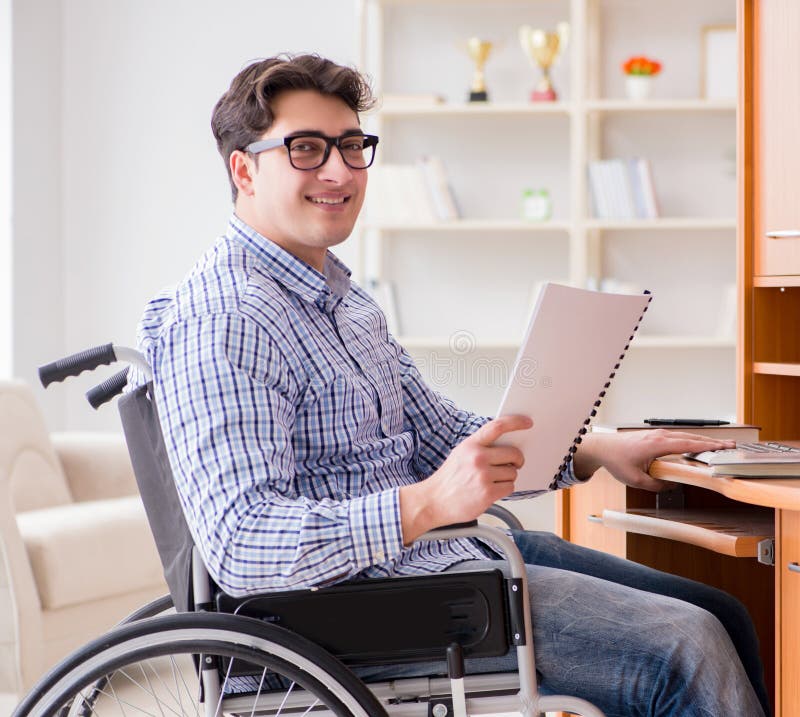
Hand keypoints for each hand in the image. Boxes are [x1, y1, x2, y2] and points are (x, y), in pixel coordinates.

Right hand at [399, 415, 531, 543]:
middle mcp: (477, 458)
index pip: (497, 427)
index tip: (528, 422)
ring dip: (508, 477)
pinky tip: (492, 490)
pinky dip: (505, 489)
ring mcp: (483, 476)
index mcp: (471, 445)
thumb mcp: (460, 454)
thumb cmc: (449, 479)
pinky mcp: (487, 493)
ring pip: (513, 472)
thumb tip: (506, 444)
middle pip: (513, 453)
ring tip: (493, 481)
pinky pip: (510, 487)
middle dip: (517, 460)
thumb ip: (480, 447)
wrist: (434, 501)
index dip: (516, 422)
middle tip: (514, 464)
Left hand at [572, 429, 735, 491]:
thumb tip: (672, 487)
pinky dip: (690, 441)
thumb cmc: (616, 460)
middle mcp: (659, 436)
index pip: (689, 444)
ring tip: (719, 447)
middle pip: (691, 438)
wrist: (602, 447)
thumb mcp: (636, 480)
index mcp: (658, 444)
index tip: (725, 447)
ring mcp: (657, 434)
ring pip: (685, 437)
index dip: (708, 446)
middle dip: (712, 442)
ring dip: (702, 441)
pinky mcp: (654, 436)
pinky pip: (677, 438)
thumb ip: (656, 486)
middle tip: (731, 446)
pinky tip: (697, 447)